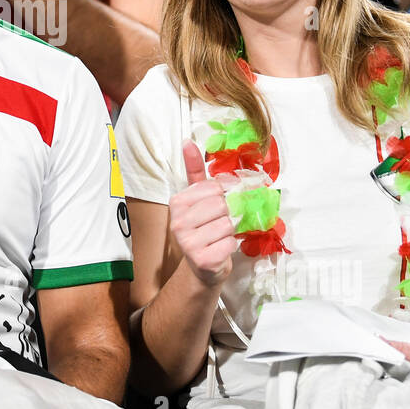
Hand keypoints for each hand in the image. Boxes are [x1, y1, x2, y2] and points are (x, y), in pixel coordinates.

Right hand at [168, 139, 237, 287]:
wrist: (202, 266)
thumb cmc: (203, 228)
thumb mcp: (198, 198)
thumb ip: (195, 170)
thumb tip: (187, 142)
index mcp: (177, 203)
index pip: (213, 187)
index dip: (227, 193)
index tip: (226, 201)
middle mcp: (178, 222)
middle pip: (222, 205)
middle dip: (230, 213)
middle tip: (226, 220)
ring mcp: (188, 243)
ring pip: (228, 224)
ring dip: (232, 230)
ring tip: (222, 235)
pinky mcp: (203, 259)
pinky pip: (231, 243)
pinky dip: (232, 245)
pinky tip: (222, 248)